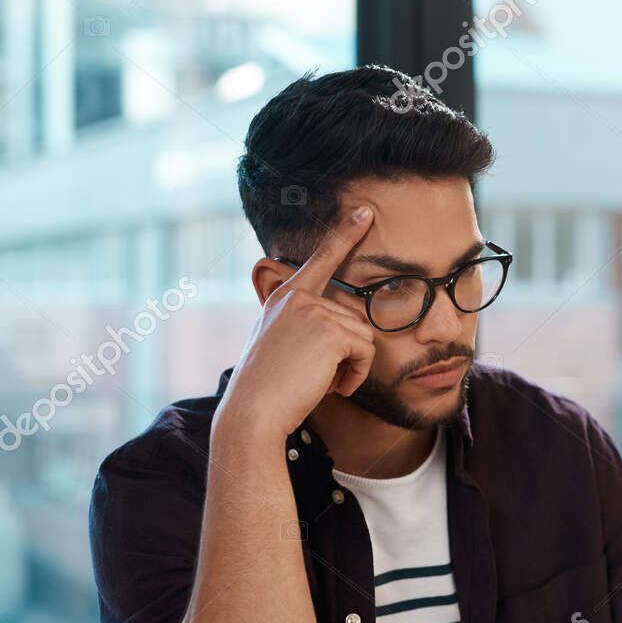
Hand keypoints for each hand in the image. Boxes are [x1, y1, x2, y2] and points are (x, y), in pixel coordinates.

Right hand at [218, 206, 376, 443]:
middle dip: (349, 354)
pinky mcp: (330, 330)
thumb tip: (341, 331)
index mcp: (285, 298)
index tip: (365, 212)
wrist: (253, 411)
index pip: (320, 260)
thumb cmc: (270, 388)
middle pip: (355, 318)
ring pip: (364, 336)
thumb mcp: (282, 345)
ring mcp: (313, 310)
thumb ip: (305, 328)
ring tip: (323, 381)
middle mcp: (298, 297)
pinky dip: (357, 374)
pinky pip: (366, 351)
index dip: (345, 234)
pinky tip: (333, 386)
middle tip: (321, 375)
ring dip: (353, 366)